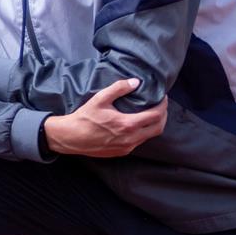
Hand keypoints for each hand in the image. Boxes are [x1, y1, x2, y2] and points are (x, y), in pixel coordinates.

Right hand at [43, 78, 167, 157]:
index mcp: (127, 125)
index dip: (163, 105)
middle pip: (158, 128)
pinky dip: (144, 132)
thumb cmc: (85, 118)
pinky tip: (137, 124)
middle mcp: (131, 139)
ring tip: (151, 113)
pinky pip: (139, 142)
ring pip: (149, 136)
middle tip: (161, 105)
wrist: (72, 138)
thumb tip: (135, 82)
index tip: (163, 97)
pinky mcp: (122, 152)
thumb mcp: (100, 98)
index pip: (156, 115)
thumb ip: (119, 88)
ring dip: (154, 125)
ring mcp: (127, 147)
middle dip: (163, 116)